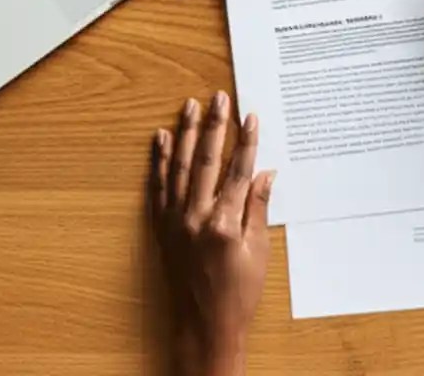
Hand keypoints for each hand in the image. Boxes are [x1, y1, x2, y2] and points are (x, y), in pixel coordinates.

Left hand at [149, 91, 274, 375]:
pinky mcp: (162, 228)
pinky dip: (158, 161)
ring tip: (188, 107)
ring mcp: (175, 221)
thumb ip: (258, 209)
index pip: (238, 170)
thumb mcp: (258, 252)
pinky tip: (160, 139)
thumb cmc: (237, 294)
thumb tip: (265, 174)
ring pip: (178, 166)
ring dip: (184, 133)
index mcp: (224, 222)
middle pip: (206, 160)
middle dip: (214, 125)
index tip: (250, 116)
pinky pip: (158, 186)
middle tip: (217, 97)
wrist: (204, 326)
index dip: (246, 141)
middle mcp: (196, 216)